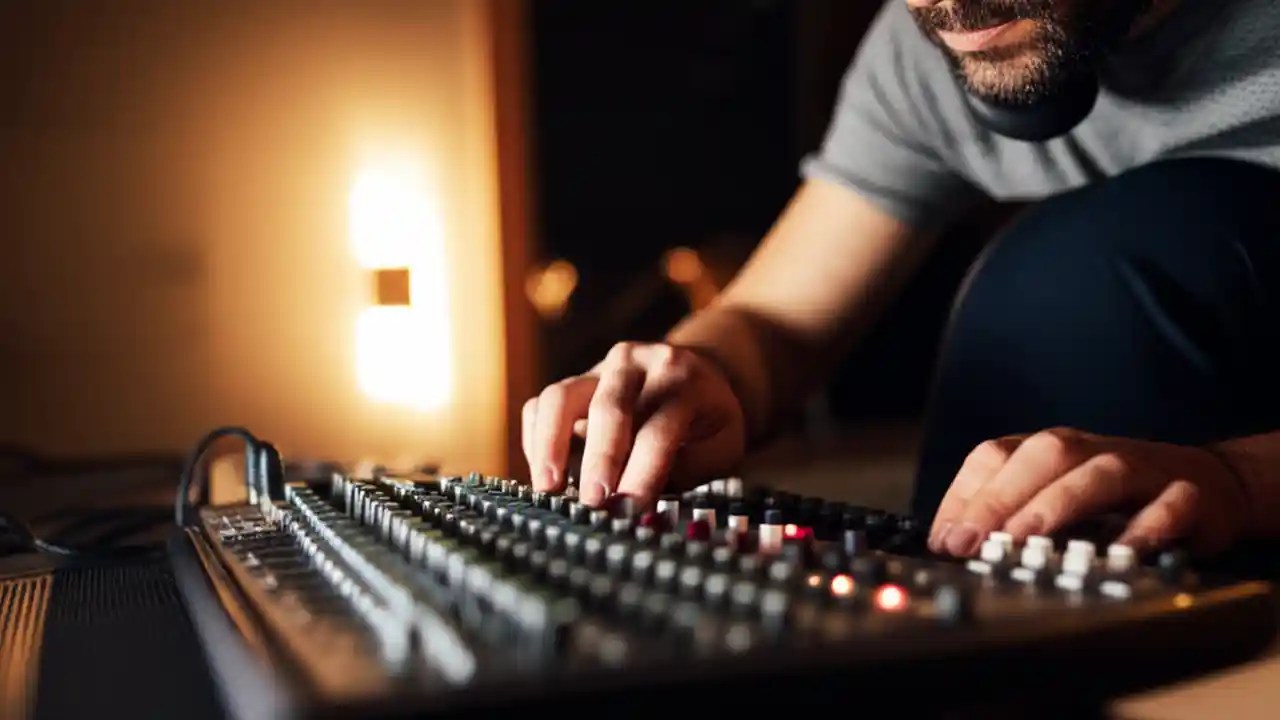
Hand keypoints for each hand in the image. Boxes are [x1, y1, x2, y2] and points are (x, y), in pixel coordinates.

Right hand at [522, 341, 745, 507]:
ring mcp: (600, 368)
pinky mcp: (573, 380)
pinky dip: (536, 440)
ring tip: (548, 488)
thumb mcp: (721, 442)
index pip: (658, 429)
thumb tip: (647, 503)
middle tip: (592, 503)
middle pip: (609, 409)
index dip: (642, 472)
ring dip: (550, 445)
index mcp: (683, 380)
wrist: (697, 371)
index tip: (630, 510)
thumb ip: (689, 468)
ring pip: (561, 396)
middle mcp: (637, 364)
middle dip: (599, 460)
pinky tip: (544, 474)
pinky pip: (542, 404)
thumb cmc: (708, 419)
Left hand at [928, 427, 1252, 557]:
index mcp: (1050, 450)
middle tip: (969, 542)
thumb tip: (949, 546)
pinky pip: (1170, 505)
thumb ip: (1007, 515)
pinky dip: (1146, 527)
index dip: (964, 496)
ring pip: (1100, 473)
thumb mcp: (1056, 499)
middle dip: (999, 498)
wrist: (1212, 484)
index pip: (996, 456)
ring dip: (1057, 504)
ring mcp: (1142, 468)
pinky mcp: (1189, 495)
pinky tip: (1121, 552)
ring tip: (1025, 538)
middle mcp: (1090, 451)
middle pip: (1042, 457)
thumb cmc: (1117, 498)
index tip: (943, 540)